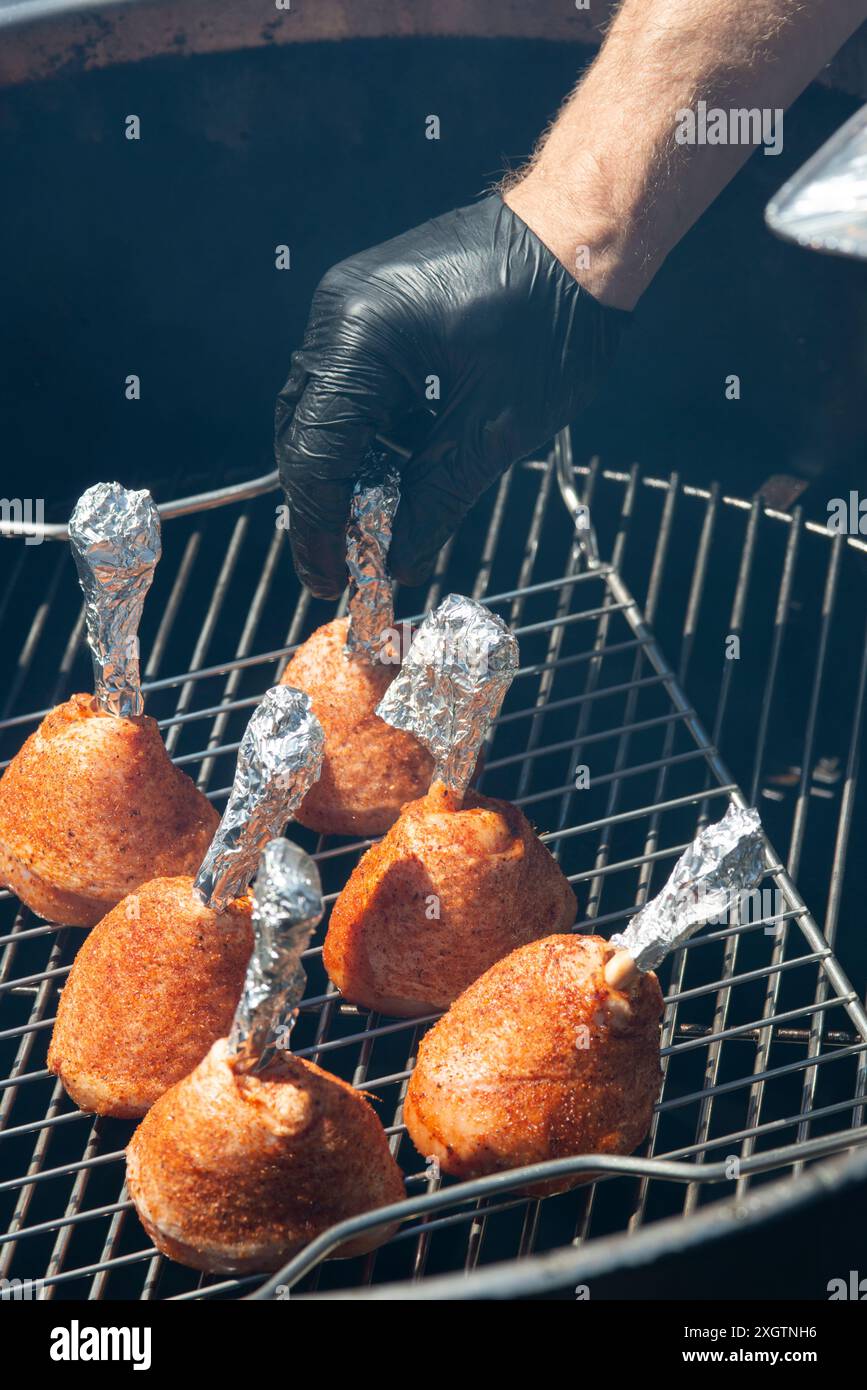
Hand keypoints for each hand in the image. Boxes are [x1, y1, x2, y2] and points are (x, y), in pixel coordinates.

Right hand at [276, 195, 626, 597]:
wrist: (585, 234)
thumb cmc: (555, 312)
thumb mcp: (497, 428)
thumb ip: (436, 500)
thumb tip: (398, 560)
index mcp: (361, 335)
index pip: (316, 453)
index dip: (321, 529)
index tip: (333, 581)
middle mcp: (339, 312)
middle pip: (306, 434)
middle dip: (327, 508)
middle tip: (347, 569)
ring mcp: (353, 304)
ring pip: (326, 413)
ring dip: (352, 474)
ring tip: (382, 529)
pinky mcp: (376, 308)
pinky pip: (355, 387)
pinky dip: (374, 438)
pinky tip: (406, 473)